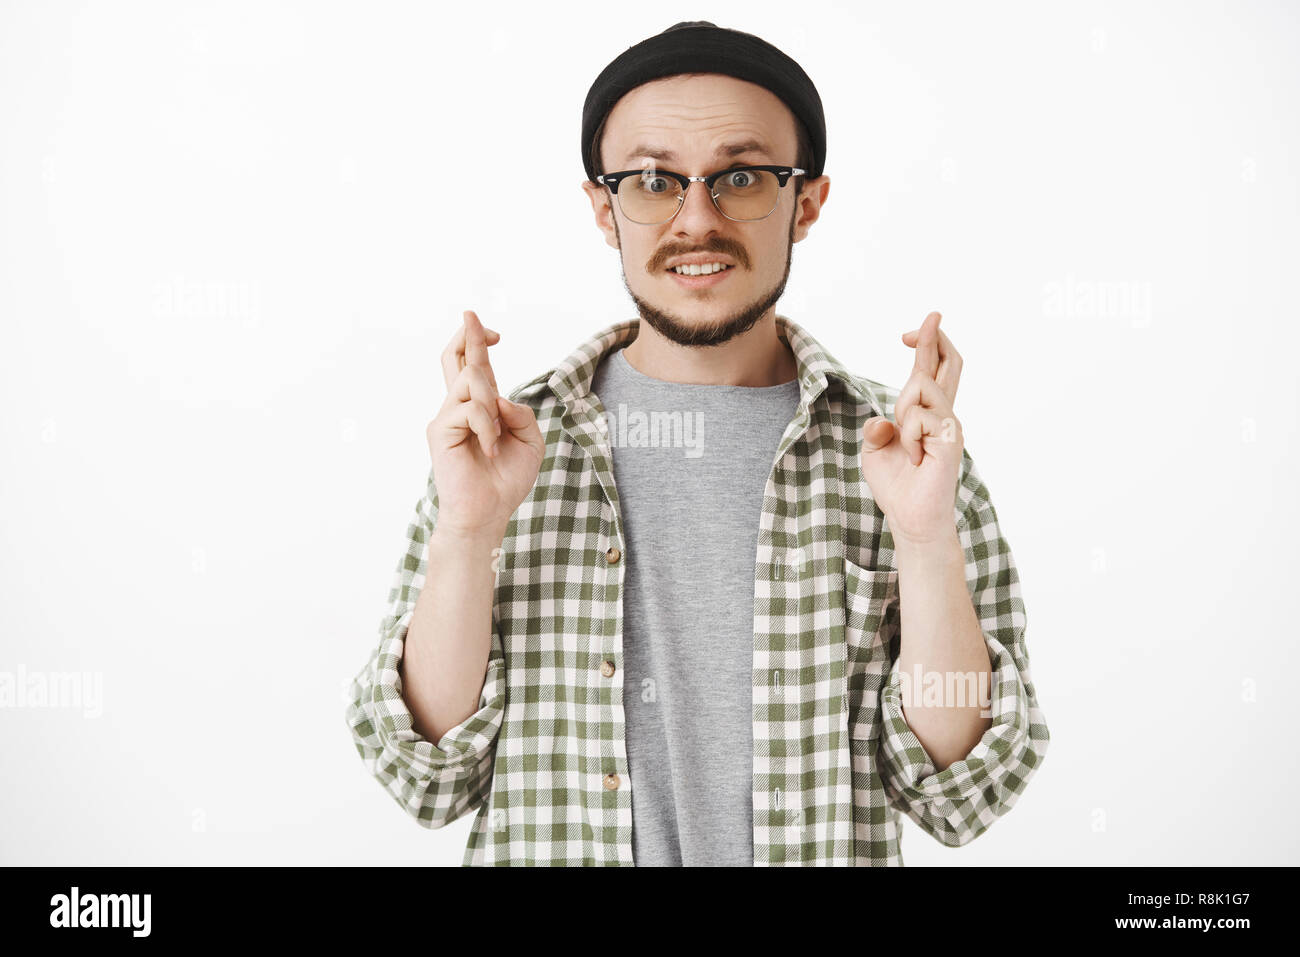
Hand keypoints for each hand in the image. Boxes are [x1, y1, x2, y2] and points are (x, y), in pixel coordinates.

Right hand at [426, 310, 545, 536]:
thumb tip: (500, 397)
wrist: (488, 512)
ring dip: (492, 402)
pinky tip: (490, 448)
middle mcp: (460, 408)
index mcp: (481, 408)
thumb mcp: (530, 442)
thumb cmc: (506, 480)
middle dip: (467, 335)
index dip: (478, 342)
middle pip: (454, 359)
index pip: (474, 366)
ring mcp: (447, 417)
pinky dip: (488, 426)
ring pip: (471, 380)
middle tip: (471, 315)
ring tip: (497, 437)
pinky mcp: (440, 430)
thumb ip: (522, 415)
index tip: (493, 332)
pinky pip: (470, 409)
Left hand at [859, 311, 964, 546]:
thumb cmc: (896, 487)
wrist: (910, 520)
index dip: (926, 344)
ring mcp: (950, 425)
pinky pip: (918, 416)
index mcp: (926, 415)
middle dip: (935, 336)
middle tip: (930, 316)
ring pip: (919, 385)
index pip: (931, 371)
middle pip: (948, 363)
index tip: (912, 330)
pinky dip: (907, 435)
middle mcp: (943, 415)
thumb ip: (876, 427)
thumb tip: (883, 419)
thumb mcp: (874, 450)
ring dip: (902, 410)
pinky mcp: (951, 439)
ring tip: (908, 447)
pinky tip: (915, 457)